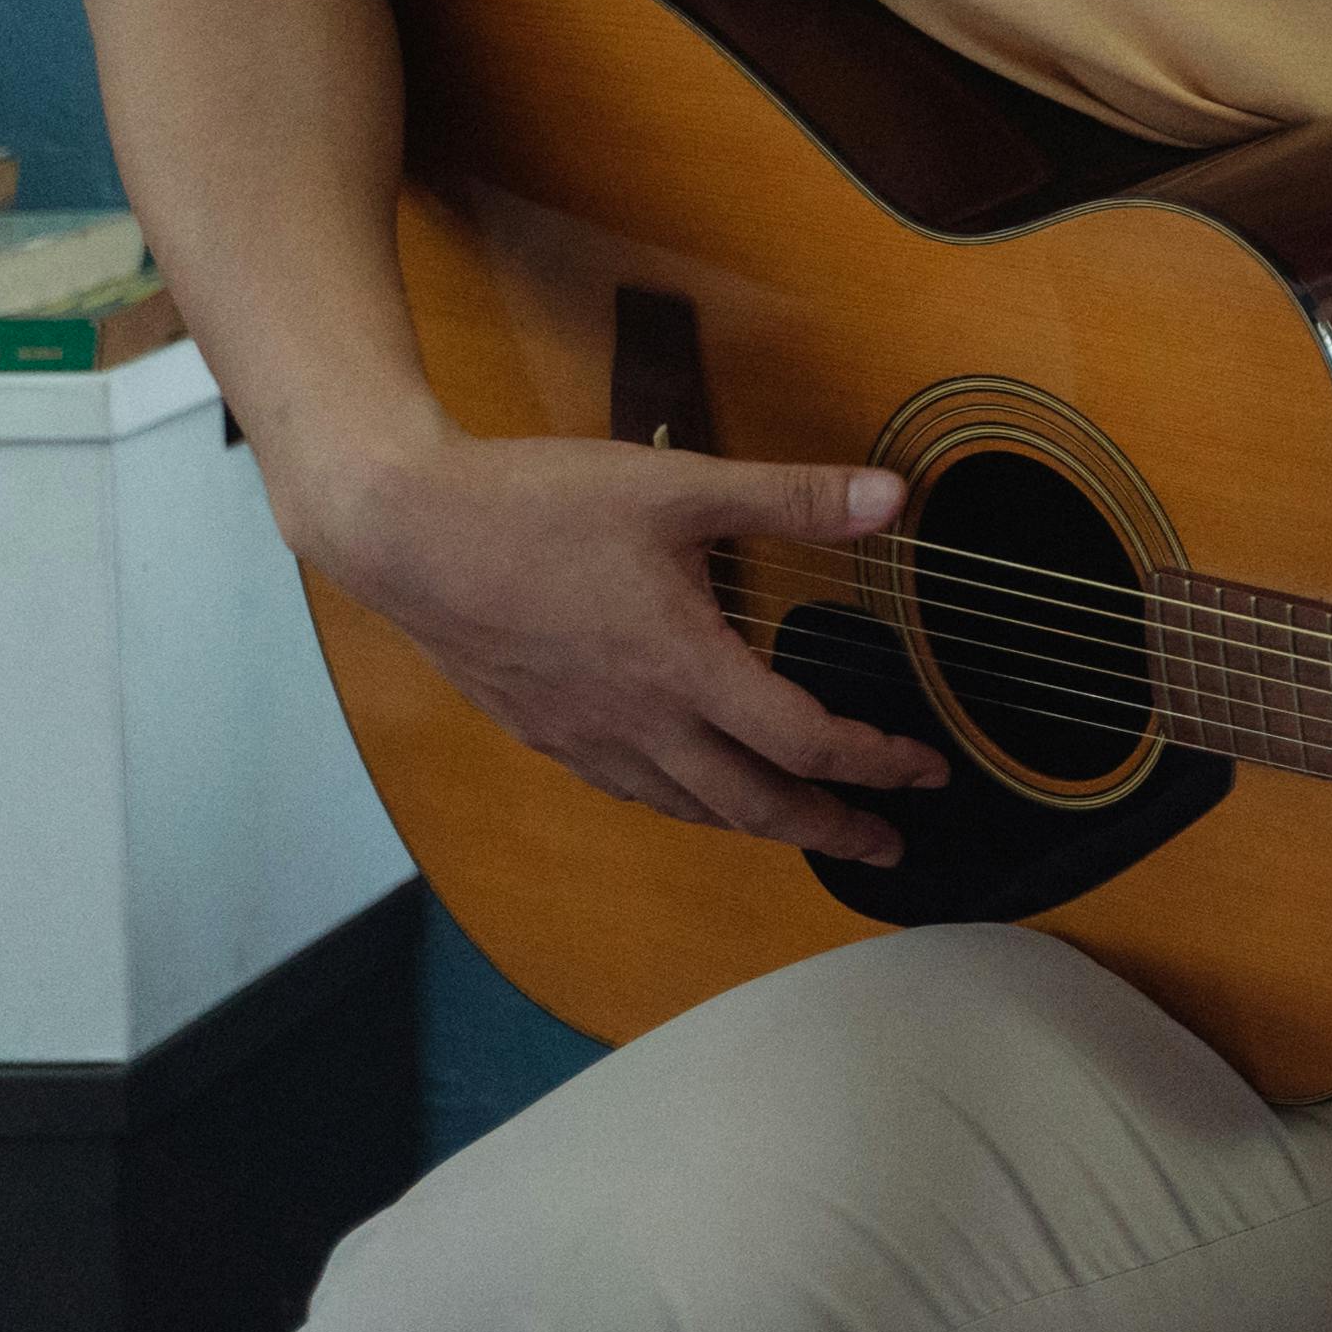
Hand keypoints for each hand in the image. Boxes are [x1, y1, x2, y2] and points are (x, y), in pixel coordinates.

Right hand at [315, 428, 948, 863]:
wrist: (403, 531)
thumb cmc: (536, 505)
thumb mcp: (679, 486)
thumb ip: (792, 497)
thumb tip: (894, 497)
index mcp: (682, 669)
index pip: (804, 742)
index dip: (876, 763)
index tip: (928, 772)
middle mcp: (636, 722)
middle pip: (752, 805)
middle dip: (829, 830)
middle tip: (884, 845)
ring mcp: (583, 736)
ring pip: (687, 808)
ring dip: (758, 824)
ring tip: (804, 826)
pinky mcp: (541, 731)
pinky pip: (631, 790)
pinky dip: (685, 803)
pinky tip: (694, 789)